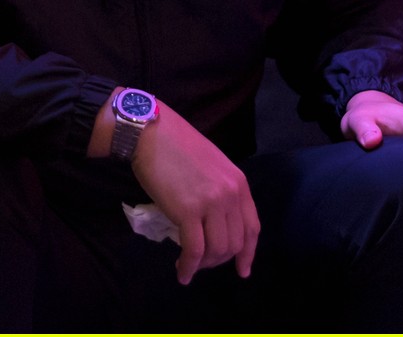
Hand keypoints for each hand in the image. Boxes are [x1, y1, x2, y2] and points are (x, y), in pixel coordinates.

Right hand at [129, 102, 260, 284]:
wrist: (151, 131)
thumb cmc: (175, 144)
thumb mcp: (211, 165)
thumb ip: (219, 190)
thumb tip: (214, 220)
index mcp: (238, 182)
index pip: (252, 227)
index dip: (248, 253)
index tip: (242, 269)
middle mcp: (230, 194)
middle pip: (234, 243)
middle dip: (219, 260)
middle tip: (202, 264)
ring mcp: (210, 203)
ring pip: (216, 250)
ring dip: (203, 264)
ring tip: (189, 265)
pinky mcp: (187, 211)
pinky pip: (194, 250)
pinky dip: (189, 266)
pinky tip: (181, 271)